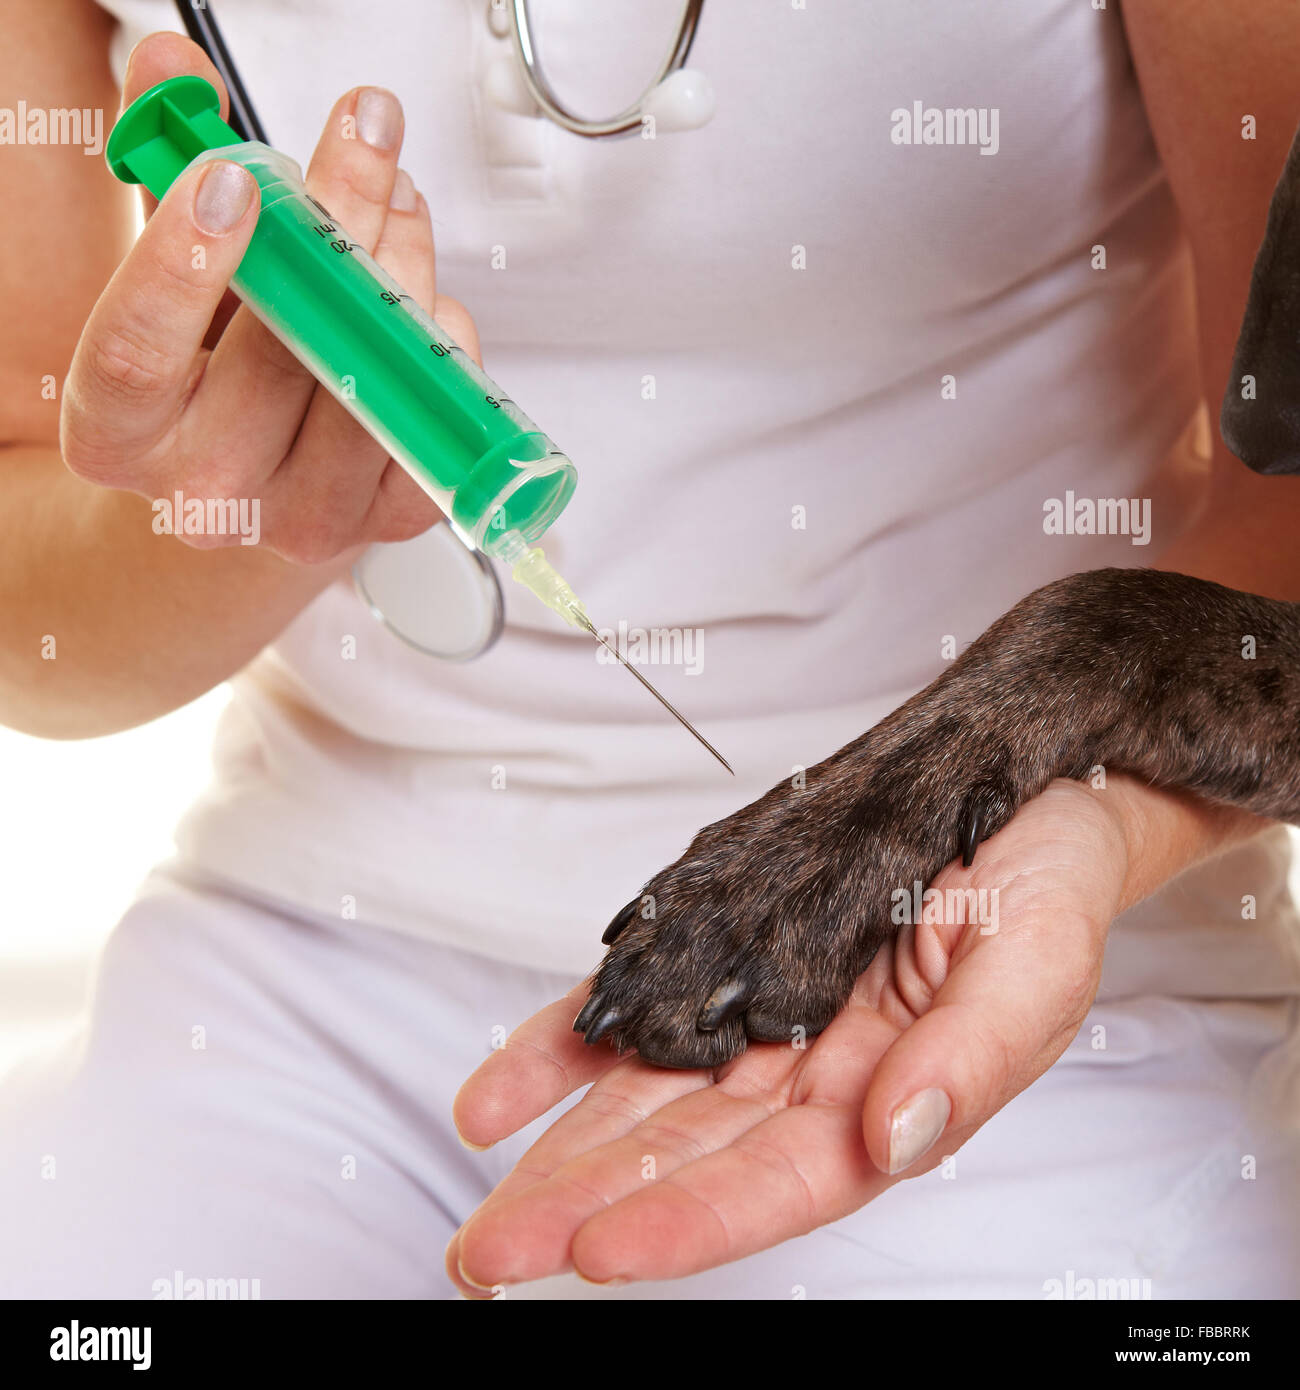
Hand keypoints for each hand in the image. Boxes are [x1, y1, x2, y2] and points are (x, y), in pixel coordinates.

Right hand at [61, 31, 480, 566]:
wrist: (251, 476)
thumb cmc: (202, 369)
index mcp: (122, 435)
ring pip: (369, 388)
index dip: (182, 264)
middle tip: (366, 140)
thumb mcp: (169, 270)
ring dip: (401, 276)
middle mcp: (208, 492)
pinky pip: (433, 423)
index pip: (134, 356)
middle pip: (276, 362)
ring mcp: (303, 519)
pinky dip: (441, 348)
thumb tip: (174, 73)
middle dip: (334, 230)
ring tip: (399, 205)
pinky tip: (420, 303)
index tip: (232, 178)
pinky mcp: (385, 524)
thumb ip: (163, 169)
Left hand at [446, 775, 1185, 1292]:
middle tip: (492, 1255)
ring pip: (640, 1101)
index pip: (776, 1184)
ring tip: (479, 1205)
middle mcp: (804, 1072)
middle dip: (584, 1209)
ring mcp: (752, 1016)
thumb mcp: (1035, 962)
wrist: (1017, 798)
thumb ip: (975, 1056)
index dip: (689, 1221)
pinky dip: (557, 1053)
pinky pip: (628, 1011)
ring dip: (557, 1153)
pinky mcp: (718, 954)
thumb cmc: (1039, 884)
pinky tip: (495, 1097)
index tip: (601, 1251)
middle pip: (683, 1159)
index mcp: (884, 1096)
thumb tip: (901, 1134)